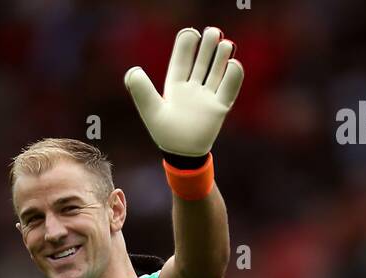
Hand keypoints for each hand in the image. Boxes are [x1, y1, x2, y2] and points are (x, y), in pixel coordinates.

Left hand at [124, 26, 243, 158]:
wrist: (183, 156)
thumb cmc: (166, 134)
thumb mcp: (151, 111)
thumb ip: (142, 91)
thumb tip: (133, 71)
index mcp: (175, 84)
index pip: (182, 59)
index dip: (187, 44)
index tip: (192, 33)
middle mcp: (192, 87)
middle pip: (202, 60)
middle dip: (208, 45)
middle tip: (212, 33)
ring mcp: (207, 96)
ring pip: (217, 70)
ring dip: (221, 56)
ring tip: (224, 44)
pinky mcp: (219, 107)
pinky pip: (229, 89)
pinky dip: (233, 76)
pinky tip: (232, 64)